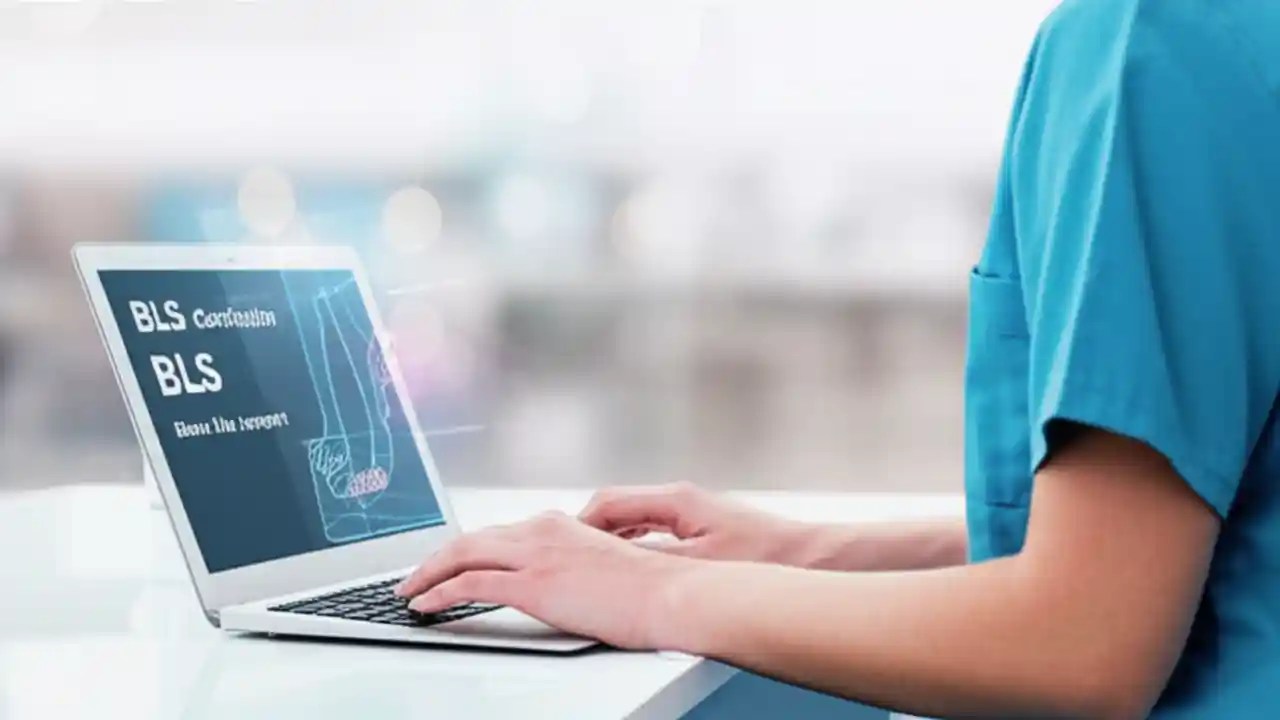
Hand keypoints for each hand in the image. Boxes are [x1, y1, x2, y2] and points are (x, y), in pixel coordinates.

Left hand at [394, 511, 694, 648]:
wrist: (670, 595)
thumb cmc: (651, 590)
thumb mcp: (604, 567)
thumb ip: (574, 568)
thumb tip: (560, 587)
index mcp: (561, 526)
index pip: (499, 534)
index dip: (468, 548)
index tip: (450, 562)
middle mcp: (543, 531)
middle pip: (473, 538)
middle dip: (439, 557)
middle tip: (416, 575)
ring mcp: (536, 555)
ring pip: (463, 554)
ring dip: (429, 572)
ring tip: (409, 590)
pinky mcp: (532, 583)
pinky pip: (470, 584)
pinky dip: (440, 591)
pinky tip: (424, 604)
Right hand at [579, 482, 803, 564]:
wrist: (811, 556)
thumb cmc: (764, 557)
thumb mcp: (698, 566)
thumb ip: (649, 561)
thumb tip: (610, 560)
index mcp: (675, 500)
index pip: (608, 502)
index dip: (579, 526)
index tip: (562, 547)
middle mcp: (680, 497)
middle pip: (616, 506)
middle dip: (589, 530)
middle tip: (567, 556)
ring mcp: (690, 509)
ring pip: (632, 516)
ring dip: (609, 535)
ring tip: (590, 561)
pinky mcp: (700, 523)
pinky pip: (650, 527)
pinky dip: (630, 540)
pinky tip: (628, 563)